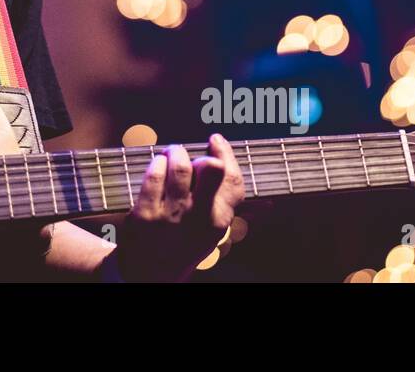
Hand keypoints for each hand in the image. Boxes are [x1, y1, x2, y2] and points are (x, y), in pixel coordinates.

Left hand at [116, 134, 244, 281]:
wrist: (151, 273)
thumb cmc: (184, 243)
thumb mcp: (211, 232)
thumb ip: (229, 209)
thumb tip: (268, 204)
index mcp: (219, 221)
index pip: (233, 181)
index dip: (226, 154)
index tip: (216, 140)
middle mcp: (198, 217)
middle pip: (211, 169)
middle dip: (203, 154)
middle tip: (192, 154)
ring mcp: (171, 215)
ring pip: (180, 167)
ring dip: (175, 152)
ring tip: (172, 154)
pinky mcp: (146, 214)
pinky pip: (154, 175)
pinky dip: (156, 163)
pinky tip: (158, 165)